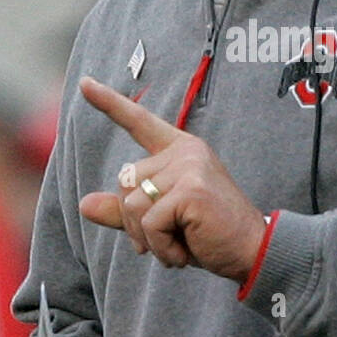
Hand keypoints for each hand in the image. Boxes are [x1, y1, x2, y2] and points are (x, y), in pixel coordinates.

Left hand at [78, 75, 266, 282]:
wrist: (252, 252)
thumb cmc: (209, 235)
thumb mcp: (162, 221)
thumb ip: (125, 211)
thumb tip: (84, 204)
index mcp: (180, 150)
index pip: (139, 122)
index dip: (109, 103)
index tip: (84, 83)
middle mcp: (185, 152)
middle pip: (125, 183)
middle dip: (135, 222)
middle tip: (168, 239)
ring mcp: (189, 167)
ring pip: (133, 205)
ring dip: (149, 239)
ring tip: (178, 247)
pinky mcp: (190, 189)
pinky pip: (149, 223)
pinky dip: (160, 247)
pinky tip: (183, 253)